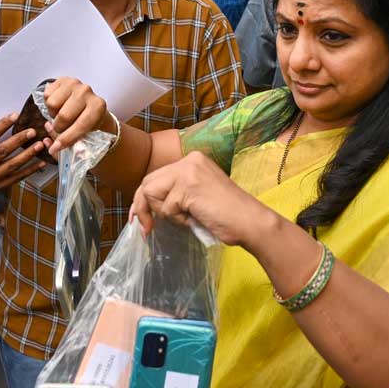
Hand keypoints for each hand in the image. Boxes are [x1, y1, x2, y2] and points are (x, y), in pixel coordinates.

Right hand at [0, 114, 47, 194]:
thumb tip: (12, 121)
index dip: (3, 124)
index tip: (15, 115)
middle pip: (2, 150)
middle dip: (19, 140)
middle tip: (32, 131)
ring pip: (12, 164)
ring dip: (28, 154)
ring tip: (40, 145)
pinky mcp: (0, 185)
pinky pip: (18, 177)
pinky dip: (31, 169)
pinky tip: (42, 162)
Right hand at [40, 77, 114, 157]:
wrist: (88, 104)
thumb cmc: (88, 123)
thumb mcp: (86, 134)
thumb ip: (72, 143)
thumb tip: (52, 148)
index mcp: (98, 107)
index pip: (80, 125)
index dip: (66, 139)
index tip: (56, 148)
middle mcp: (87, 92)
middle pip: (63, 116)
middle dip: (59, 128)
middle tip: (62, 129)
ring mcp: (75, 83)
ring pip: (52, 104)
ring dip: (53, 114)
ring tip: (61, 115)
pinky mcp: (63, 79)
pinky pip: (46, 95)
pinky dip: (49, 104)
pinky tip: (59, 105)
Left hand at [129, 151, 272, 248]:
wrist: (250, 222)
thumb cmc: (227, 216)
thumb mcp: (197, 196)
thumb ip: (176, 192)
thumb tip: (145, 205)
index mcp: (193, 160)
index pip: (156, 176)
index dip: (144, 198)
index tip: (138, 218)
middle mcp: (189, 160)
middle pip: (148, 182)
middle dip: (142, 207)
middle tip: (144, 227)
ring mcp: (188, 171)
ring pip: (151, 193)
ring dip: (164, 213)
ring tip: (186, 219)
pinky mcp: (188, 185)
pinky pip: (167, 207)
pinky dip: (178, 220)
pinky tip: (196, 219)